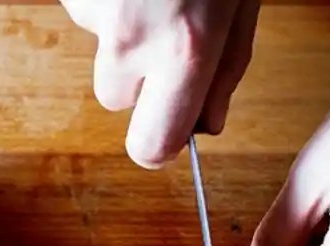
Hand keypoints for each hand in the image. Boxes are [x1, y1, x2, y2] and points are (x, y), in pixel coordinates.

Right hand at [60, 0, 260, 167]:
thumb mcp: (241, 1)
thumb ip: (226, 67)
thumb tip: (207, 123)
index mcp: (185, 48)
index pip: (151, 145)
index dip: (157, 147)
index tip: (166, 134)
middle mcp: (130, 39)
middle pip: (115, 98)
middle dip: (135, 77)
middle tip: (165, 28)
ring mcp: (91, 12)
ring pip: (102, 49)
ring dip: (123, 29)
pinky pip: (88, 12)